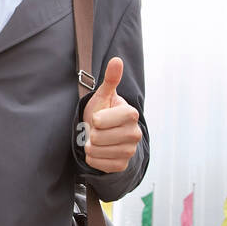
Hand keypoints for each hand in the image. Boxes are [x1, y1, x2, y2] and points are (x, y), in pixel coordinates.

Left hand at [79, 57, 141, 172]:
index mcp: (131, 114)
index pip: (100, 120)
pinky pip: (97, 163)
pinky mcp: (122, 165)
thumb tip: (116, 60)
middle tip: (98, 129)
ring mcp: (130, 151)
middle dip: (92, 133)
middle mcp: (135, 134)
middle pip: (97, 137)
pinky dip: (93, 158)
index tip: (100, 117)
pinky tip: (100, 150)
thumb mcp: (103, 95)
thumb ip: (110, 79)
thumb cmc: (103, 112)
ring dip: (91, 145)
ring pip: (96, 150)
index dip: (95, 119)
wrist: (106, 134)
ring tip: (98, 139)